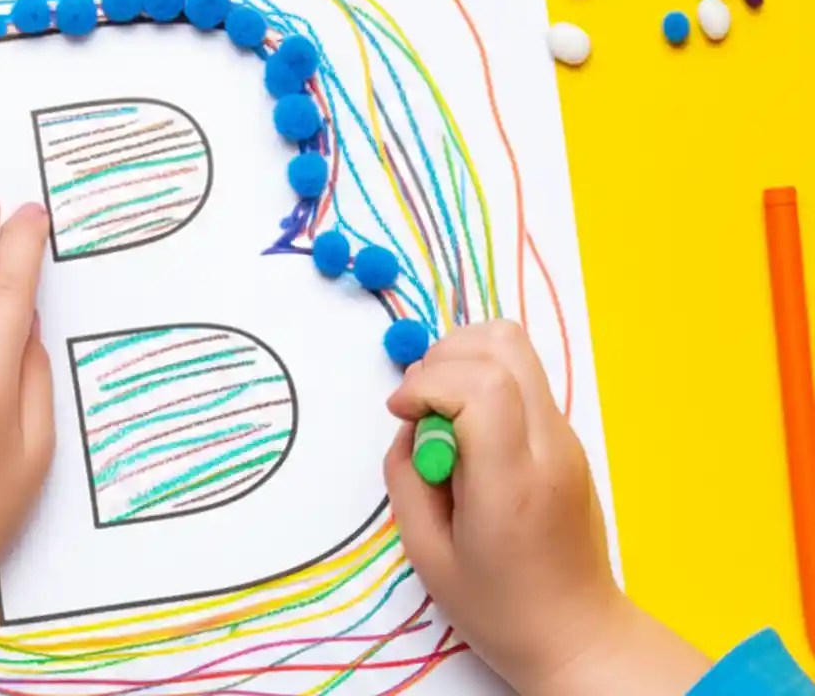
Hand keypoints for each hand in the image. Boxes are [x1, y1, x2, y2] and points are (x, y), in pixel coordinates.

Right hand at [384, 321, 708, 694]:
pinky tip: (467, 432)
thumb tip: (412, 422)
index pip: (481, 384)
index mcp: (512, 482)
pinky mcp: (567, 438)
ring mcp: (566, 437)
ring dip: (465, 362)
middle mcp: (549, 446)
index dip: (427, 382)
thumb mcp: (425, 552)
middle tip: (420, 406)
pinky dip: (482, 382)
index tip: (401, 413)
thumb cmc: (496, 606)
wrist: (576, 633)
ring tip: (441, 412)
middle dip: (444, 357)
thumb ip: (406, 476)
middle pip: (503, 344)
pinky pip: (522, 379)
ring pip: (515, 349)